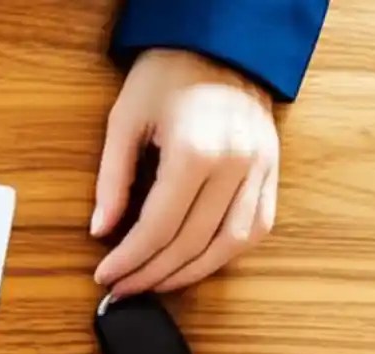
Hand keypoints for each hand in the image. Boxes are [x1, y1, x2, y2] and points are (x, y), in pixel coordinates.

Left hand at [91, 49, 279, 295]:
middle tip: (124, 288)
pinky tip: (197, 263)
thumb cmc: (168, 76)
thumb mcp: (124, 121)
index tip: (107, 276)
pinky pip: (257, 228)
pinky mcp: (273, 171)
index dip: (129, 260)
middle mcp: (235, 165)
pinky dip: (226, 254)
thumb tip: (101, 230)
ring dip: (191, 274)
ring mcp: (260, 170)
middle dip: (153, 274)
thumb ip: (112, 180)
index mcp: (195, 152)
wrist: (220, 44)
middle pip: (192, 243)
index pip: (159, 228)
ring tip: (157, 283)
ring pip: (231, 245)